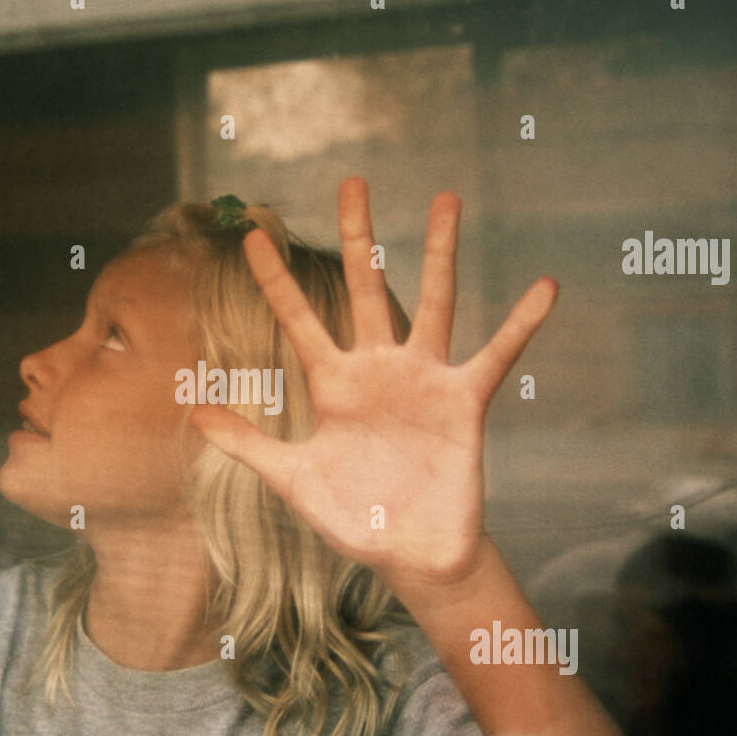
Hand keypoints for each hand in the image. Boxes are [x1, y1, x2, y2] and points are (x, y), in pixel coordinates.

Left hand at [189, 177, 556, 598]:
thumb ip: (245, 442)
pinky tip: (545, 287)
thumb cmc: (353, 518)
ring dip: (440, 252)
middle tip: (352, 181)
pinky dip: (522, 324)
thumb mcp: (291, 478)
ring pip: (433, 302)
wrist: (410, 554)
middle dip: (357, 236)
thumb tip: (191, 409)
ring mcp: (423, 380)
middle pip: (365, 287)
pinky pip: (497, 355)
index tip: (250, 235)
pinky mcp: (464, 401)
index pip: (298, 319)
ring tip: (445, 197)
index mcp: (334, 384)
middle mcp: (378, 369)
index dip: (274, 279)